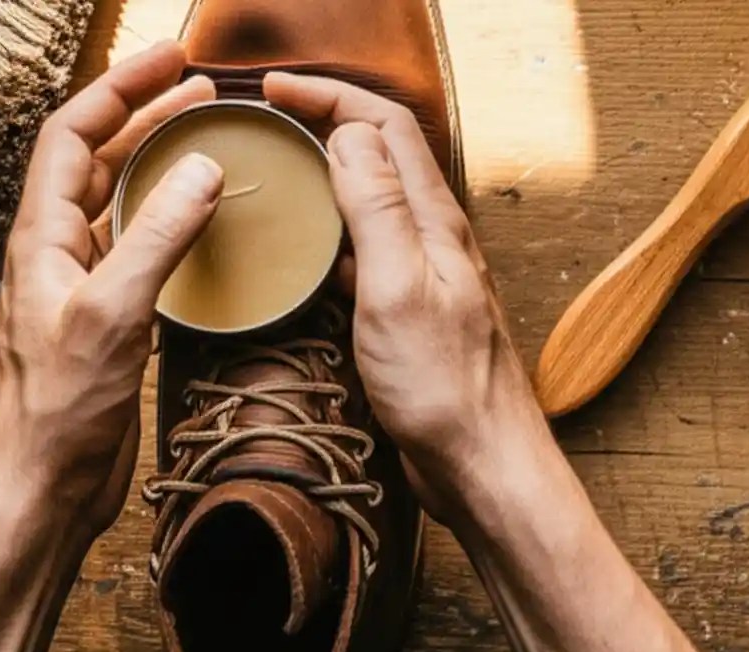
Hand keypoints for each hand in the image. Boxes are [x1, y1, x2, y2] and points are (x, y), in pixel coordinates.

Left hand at [0, 43, 222, 538]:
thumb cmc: (57, 412)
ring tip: (205, 136)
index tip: (172, 61)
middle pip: (98, 158)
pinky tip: (198, 217)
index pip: (73, 134)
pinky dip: (168, 219)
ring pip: (118, 200)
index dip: (120, 88)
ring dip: (157, 163)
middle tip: (201, 87)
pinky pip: (136, 247)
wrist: (43, 486)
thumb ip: (156, 238)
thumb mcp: (112, 314)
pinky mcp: (106, 317)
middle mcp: (57, 250)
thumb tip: (200, 170)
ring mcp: (81, 283)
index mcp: (42, 237)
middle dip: (146, 114)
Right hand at [265, 74, 540, 521]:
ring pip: (370, 203)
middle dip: (325, 122)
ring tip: (276, 177)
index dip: (330, 96)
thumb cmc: (445, 388)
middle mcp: (433, 237)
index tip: (273, 91)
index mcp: (434, 221)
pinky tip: (301, 256)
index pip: (384, 125)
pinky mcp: (409, 312)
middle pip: (379, 154)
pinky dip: (330, 236)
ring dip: (326, 177)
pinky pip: (365, 254)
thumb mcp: (398, 288)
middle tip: (267, 123)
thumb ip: (377, 207)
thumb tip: (349, 134)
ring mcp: (422, 274)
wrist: (482, 463)